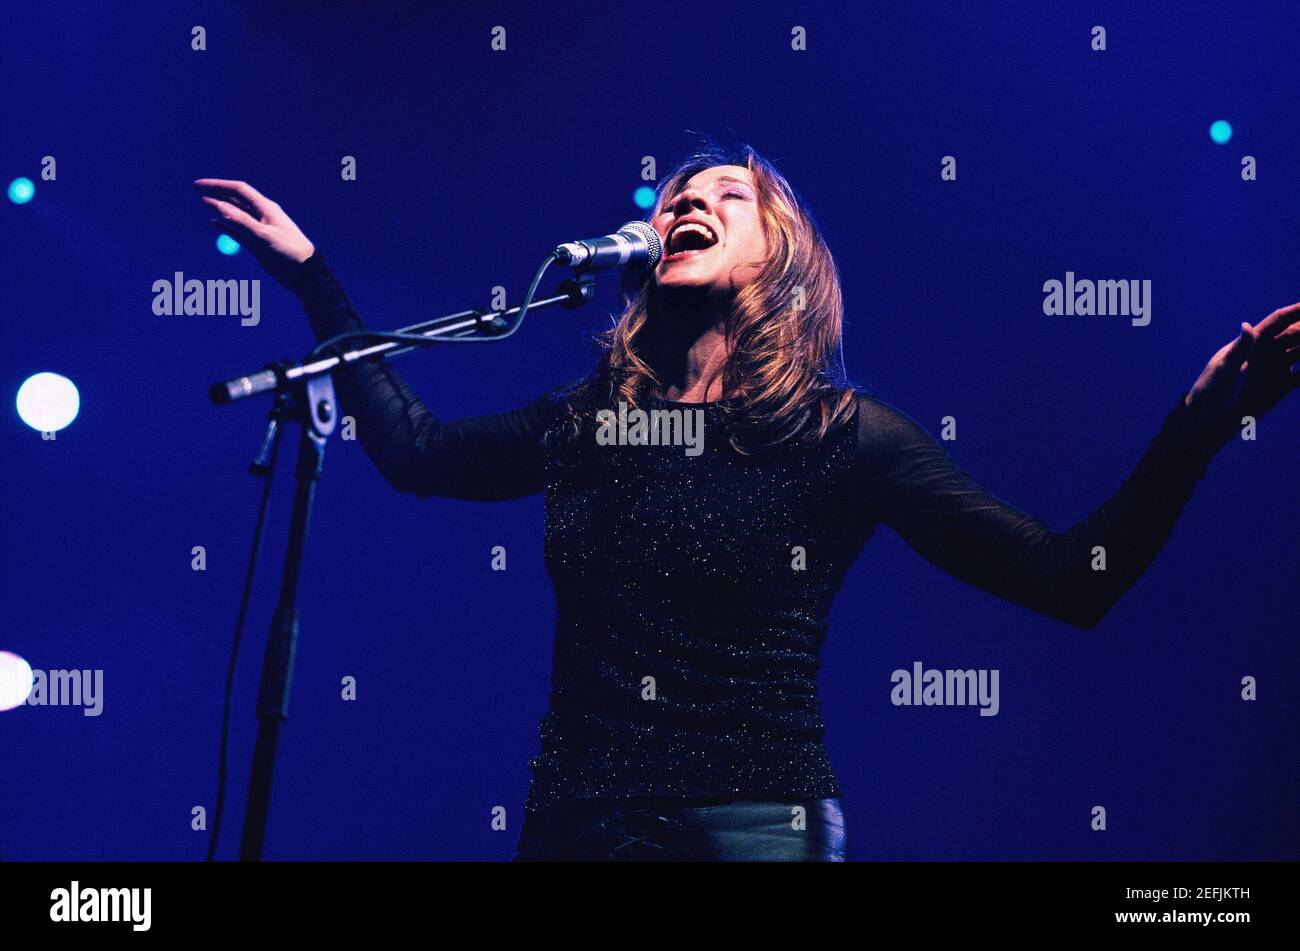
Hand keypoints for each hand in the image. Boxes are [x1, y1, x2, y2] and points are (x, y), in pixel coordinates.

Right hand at [194, 179, 314, 286]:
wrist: (304, 273)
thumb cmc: (289, 251)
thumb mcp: (265, 236)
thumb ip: (242, 222)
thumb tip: (220, 207)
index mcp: (266, 208)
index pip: (239, 190)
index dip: (218, 185)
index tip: (200, 185)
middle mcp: (261, 215)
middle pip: (235, 200)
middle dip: (217, 193)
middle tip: (197, 189)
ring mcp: (258, 228)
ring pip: (235, 214)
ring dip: (220, 208)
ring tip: (204, 202)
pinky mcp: (256, 242)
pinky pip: (237, 231)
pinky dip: (225, 226)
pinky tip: (214, 223)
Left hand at [1185, 303, 1299, 429]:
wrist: (1209, 421)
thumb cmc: (1209, 393)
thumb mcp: (1223, 370)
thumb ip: (1239, 349)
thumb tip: (1247, 324)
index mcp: (1251, 343)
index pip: (1279, 321)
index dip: (1297, 310)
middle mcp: (1266, 352)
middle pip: (1296, 333)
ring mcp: (1275, 368)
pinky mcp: (1281, 385)